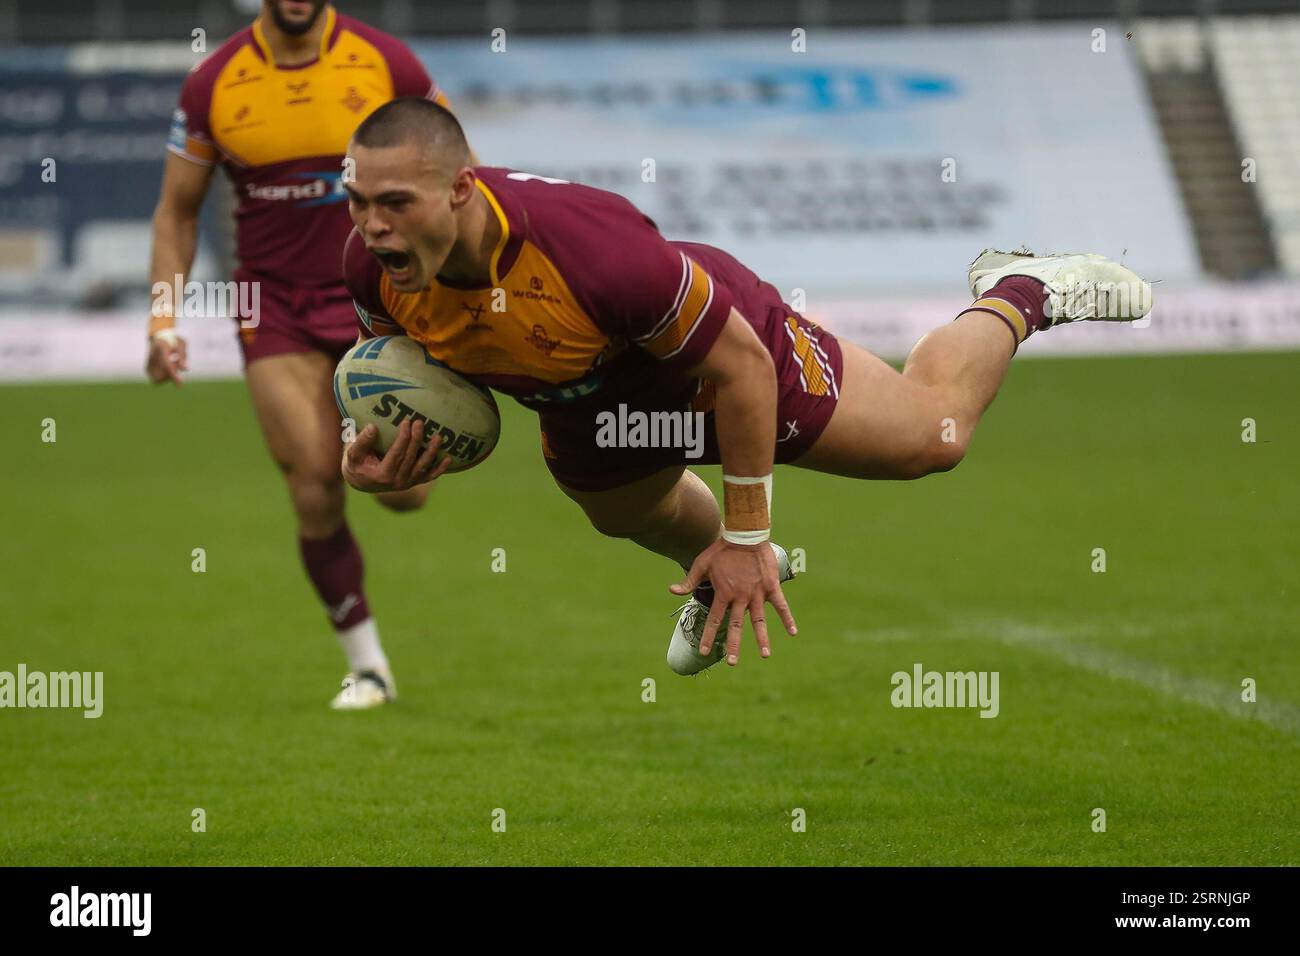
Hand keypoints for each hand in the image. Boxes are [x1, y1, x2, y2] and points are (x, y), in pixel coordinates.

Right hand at [145, 332, 187, 384]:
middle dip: (171, 374)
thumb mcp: (181, 343)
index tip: (180, 385)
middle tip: (175, 363)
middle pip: (162, 375)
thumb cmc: (172, 340)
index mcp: (160, 348)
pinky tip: (166, 368)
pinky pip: (157, 380)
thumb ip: (183, 356)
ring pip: (159, 379)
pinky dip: (164, 377)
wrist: (157, 338)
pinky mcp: (147, 369)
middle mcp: (152, 356)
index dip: (173, 375)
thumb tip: (185, 370)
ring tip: (171, 364)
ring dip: (168, 376)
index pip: (166, 365)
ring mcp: (147, 363)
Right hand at [342, 419, 450, 492]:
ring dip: (432, 452)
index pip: (396, 454)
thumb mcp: (353, 453)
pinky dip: (439, 469)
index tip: (406, 421)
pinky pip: (428, 477)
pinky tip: (448, 459)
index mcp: (383, 474)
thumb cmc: (356, 464)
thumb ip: (362, 441)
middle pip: (411, 458)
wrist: (362, 481)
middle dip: (417, 439)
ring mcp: (407, 483)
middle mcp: (397, 481)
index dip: (403, 438)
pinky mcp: (413, 482)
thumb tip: (373, 427)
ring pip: (423, 467)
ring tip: (438, 436)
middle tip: (420, 422)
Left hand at [670, 538, 796, 665]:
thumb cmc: (721, 550)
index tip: (704, 652)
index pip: (714, 620)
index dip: (709, 637)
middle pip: (736, 626)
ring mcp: (757, 593)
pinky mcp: (771, 586)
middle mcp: (740, 597)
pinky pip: (781, 605)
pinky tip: (793, 632)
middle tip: (732, 663)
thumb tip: (671, 590)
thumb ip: (689, 581)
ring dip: (762, 638)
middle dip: (734, 645)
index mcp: (723, 593)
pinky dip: (787, 618)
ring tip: (765, 655)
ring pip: (759, 620)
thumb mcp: (701, 563)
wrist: (745, 535)